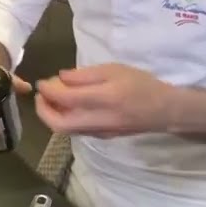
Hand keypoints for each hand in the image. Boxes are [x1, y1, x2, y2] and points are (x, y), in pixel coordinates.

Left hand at [33, 64, 175, 137]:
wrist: (165, 110)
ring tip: (52, 99)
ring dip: (52, 116)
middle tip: (40, 95)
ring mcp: (100, 132)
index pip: (65, 99)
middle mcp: (99, 120)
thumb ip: (85, 75)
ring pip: (66, 130)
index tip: (41, 82)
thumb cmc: (141, 84)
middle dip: (42, 111)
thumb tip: (60, 78)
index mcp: (104, 99)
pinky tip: (67, 107)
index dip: (48, 91)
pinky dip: (65, 119)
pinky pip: (76, 131)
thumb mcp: (115, 70)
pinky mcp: (102, 137)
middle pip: (59, 125)